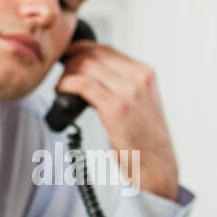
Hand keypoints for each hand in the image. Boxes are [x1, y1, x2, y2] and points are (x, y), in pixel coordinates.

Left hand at [55, 41, 179, 200]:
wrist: (156, 167)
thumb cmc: (145, 142)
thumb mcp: (140, 104)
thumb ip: (122, 86)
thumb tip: (92, 76)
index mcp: (146, 74)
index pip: (107, 49)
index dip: (82, 49)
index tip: (67, 56)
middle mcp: (139, 78)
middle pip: (95, 54)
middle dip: (71, 60)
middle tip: (60, 74)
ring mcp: (129, 91)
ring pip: (86, 65)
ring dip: (67, 73)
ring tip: (60, 87)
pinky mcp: (116, 108)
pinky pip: (83, 84)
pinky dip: (66, 84)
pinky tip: (61, 93)